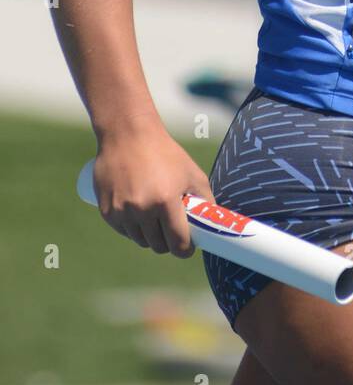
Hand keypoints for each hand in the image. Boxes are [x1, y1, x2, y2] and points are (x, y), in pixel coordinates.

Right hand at [92, 126, 215, 257]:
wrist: (128, 135)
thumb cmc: (165, 153)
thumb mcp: (193, 173)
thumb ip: (205, 199)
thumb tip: (212, 223)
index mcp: (166, 201)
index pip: (177, 243)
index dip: (185, 249)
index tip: (188, 247)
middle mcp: (142, 209)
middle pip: (158, 246)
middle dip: (168, 243)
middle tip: (173, 233)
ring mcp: (122, 211)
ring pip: (140, 240)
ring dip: (149, 236)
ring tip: (156, 221)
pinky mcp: (107, 211)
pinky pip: (123, 231)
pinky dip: (132, 229)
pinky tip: (139, 218)